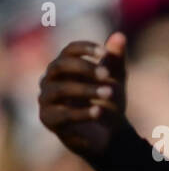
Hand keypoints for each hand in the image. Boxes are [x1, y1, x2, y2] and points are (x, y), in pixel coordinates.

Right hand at [38, 32, 128, 158]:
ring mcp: (46, 100)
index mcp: (65, 67)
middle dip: (84, 68)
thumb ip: (116, 60)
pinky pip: (62, 114)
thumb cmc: (108, 102)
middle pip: (60, 66)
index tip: (104, 52)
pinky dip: (81, 112)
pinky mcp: (49, 120)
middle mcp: (50, 80)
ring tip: (110, 93)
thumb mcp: (115, 79)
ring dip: (86, 89)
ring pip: (60, 89)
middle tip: (107, 75)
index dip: (84, 48)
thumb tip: (120, 35)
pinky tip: (99, 110)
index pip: (68, 50)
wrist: (109, 134)